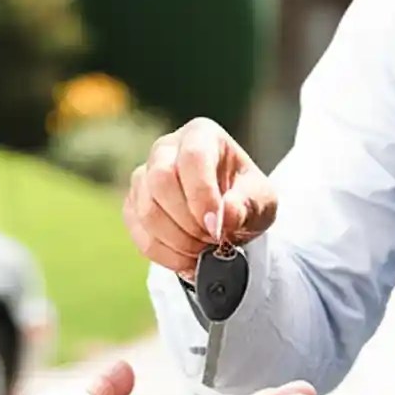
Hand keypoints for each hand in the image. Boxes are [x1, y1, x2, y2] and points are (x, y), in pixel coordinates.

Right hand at [125, 118, 277, 280]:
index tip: (217, 227)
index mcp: (201, 135)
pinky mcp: (133, 205)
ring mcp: (143, 176)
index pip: (193, 158)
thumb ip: (248, 206)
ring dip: (178, 240)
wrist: (227, 216)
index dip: (202, 195)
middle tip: (212, 239)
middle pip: (161, 180)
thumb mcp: (261, 201)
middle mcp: (165, 149)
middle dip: (188, 220)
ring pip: (147, 210)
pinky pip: (139, 234)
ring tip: (203, 250)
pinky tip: (187, 259)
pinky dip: (165, 254)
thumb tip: (226, 215)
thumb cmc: (245, 199)